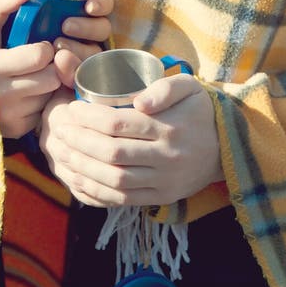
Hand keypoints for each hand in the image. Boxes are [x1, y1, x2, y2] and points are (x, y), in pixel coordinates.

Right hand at [0, 0, 60, 138]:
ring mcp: (7, 116)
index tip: (38, 45)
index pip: (40, 55)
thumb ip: (3, 3)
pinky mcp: (13, 131)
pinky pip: (42, 114)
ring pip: (49, 96)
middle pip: (51, 78)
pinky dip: (39, 104)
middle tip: (40, 62)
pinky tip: (27, 94)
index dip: (44, 48)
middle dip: (50, 67)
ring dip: (46, 86)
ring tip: (31, 77)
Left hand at [0, 0, 113, 90]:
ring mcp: (83, 58)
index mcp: (78, 11)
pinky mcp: (76, 80)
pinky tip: (60, 69)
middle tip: (65, 26)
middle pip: (102, 28)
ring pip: (94, 54)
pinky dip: (73, 72)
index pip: (102, 4)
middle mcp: (86, 34)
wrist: (5, 77)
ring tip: (57, 48)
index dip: (101, 3)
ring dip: (79, 50)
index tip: (89, 5)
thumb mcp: (8, 11)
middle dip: (88, 26)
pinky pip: (83, 77)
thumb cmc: (13, 34)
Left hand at [39, 76, 222, 206]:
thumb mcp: (190, 87)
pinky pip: (122, 199)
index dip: (89, 117)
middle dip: (79, 141)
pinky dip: (96, 191)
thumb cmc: (199, 110)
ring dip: (82, 167)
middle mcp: (166, 157)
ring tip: (61, 151)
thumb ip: (165, 87)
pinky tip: (77, 178)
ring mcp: (163, 181)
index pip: (119, 122)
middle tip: (59, 128)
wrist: (226, 147)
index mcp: (169, 127)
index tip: (71, 108)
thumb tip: (140, 101)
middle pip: (112, 152)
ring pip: (115, 179)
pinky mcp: (160, 197)